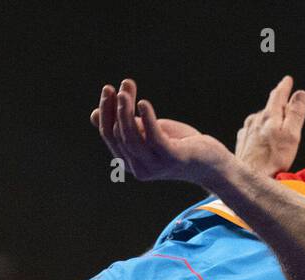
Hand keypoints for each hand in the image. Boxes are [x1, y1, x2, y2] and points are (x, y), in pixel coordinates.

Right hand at [90, 78, 231, 184]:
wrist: (210, 161)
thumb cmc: (178, 145)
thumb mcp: (148, 131)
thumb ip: (126, 125)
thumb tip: (93, 115)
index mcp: (129, 162)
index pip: (109, 135)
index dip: (106, 111)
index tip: (109, 89)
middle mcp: (139, 169)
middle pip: (118, 134)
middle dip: (117, 107)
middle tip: (122, 85)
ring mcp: (155, 166)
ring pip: (132, 137)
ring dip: (126, 111)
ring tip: (127, 90)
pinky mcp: (172, 160)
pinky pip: (154, 139)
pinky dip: (148, 119)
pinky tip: (144, 103)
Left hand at [234, 76, 304, 177]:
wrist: (250, 179)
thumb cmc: (273, 160)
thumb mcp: (291, 135)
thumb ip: (296, 113)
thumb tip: (300, 93)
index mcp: (269, 116)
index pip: (277, 95)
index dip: (284, 87)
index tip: (288, 80)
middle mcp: (255, 121)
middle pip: (269, 107)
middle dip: (277, 102)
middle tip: (284, 97)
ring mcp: (247, 132)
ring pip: (259, 119)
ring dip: (268, 117)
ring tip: (274, 119)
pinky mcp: (242, 144)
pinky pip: (251, 131)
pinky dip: (258, 130)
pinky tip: (260, 136)